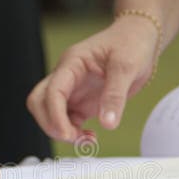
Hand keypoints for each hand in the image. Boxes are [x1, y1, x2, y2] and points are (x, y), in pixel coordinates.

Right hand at [27, 15, 159, 141]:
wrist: (140, 38)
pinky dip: (73, 133)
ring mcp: (72, 90)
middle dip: (50, 124)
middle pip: (39, 102)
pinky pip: (67, 121)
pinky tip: (90, 137)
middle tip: (74, 137)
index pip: (52, 91)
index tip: (68, 134)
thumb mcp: (127, 66)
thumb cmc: (131, 43)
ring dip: (61, 131)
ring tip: (87, 140)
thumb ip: (115, 95)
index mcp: (72, 63)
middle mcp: (66, 77)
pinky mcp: (80, 102)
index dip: (55, 115)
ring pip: (49, 114)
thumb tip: (107, 123)